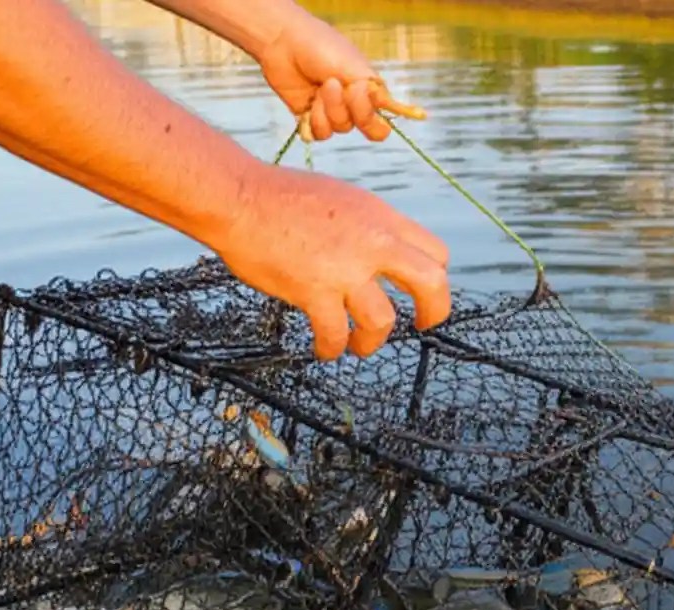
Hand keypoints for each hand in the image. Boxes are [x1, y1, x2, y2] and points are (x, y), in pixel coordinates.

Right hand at [212, 165, 450, 360]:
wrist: (239, 199)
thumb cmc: (280, 196)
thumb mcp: (342, 198)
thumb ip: (367, 227)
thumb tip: (379, 254)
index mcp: (381, 217)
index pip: (434, 251)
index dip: (432, 276)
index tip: (418, 291)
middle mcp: (372, 243)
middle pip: (431, 282)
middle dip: (433, 311)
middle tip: (422, 324)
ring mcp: (344, 269)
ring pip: (382, 320)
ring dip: (372, 341)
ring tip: (359, 346)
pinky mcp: (313, 291)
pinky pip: (335, 334)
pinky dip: (331, 348)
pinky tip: (324, 349)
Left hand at [254, 6, 424, 142]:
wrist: (284, 43)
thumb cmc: (323, 48)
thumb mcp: (356, 69)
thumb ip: (375, 95)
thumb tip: (396, 110)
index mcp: (368, 92)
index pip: (381, 122)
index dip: (369, 114)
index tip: (356, 89)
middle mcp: (352, 104)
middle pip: (362, 128)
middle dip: (347, 112)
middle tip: (332, 88)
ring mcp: (331, 111)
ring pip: (338, 129)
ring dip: (327, 109)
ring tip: (318, 86)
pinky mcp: (310, 117)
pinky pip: (318, 134)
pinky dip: (313, 121)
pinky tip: (307, 103)